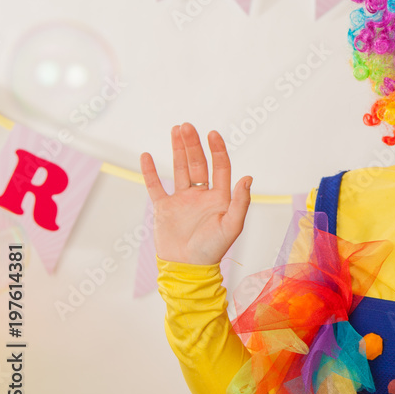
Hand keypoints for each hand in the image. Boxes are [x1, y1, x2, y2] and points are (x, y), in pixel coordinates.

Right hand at [139, 122, 251, 264]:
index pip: (220, 167)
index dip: (217, 150)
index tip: (213, 134)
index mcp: (220, 197)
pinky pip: (156, 186)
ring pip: (179, 169)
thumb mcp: (231, 226)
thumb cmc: (213, 249)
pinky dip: (150, 171)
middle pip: (198, 164)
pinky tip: (146, 155)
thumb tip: (248, 177)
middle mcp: (202, 195)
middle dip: (193, 145)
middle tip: (187, 126)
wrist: (187, 267)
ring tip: (176, 130)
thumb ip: (240, 202)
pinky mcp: (164, 208)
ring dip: (178, 150)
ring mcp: (182, 200)